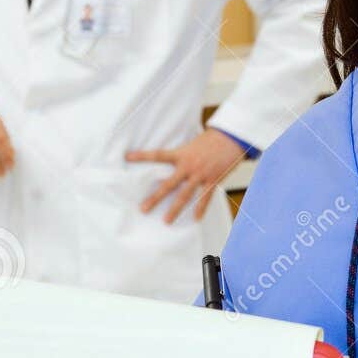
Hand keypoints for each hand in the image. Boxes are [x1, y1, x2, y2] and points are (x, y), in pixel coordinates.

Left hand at [127, 129, 247, 223]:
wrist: (230, 137)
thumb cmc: (212, 139)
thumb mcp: (193, 143)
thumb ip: (183, 155)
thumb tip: (173, 162)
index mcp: (181, 154)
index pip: (157, 155)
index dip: (142, 156)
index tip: (127, 157)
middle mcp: (188, 166)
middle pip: (168, 184)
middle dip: (155, 197)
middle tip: (143, 209)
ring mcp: (201, 174)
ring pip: (185, 195)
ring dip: (175, 209)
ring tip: (166, 220)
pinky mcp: (213, 180)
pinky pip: (205, 197)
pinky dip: (201, 208)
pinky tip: (196, 219)